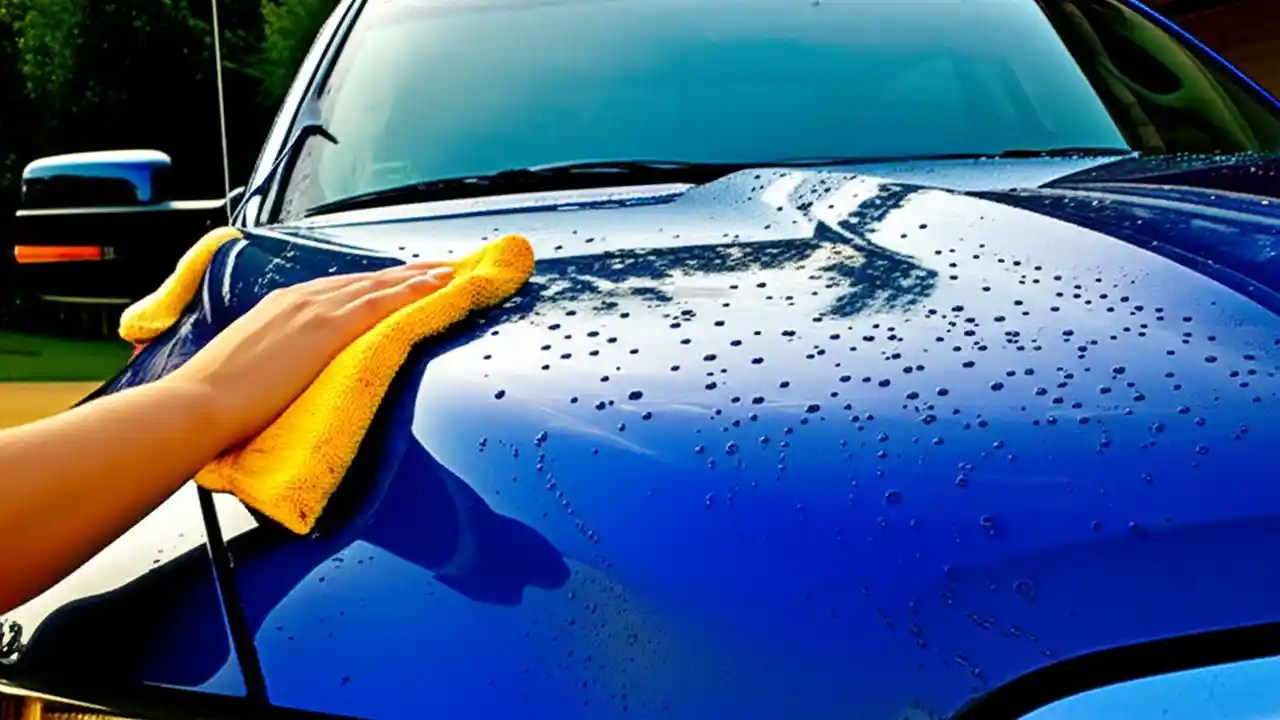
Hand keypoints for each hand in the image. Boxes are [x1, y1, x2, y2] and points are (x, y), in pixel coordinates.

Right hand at [167, 262, 453, 447]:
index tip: (399, 280)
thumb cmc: (217, 396)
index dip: (374, 284)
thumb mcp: (250, 365)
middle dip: (403, 274)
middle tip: (437, 268)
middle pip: (365, 281)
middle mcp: (300, 299)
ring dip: (417, 278)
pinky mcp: (329, 328)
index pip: (340, 289)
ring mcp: (315, 310)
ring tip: (447, 273)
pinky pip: (382, 302)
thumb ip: (276, 358)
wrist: (201, 403)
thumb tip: (287, 373)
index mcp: (281, 306)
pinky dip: (413, 291)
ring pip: (379, 286)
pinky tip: (436, 287)